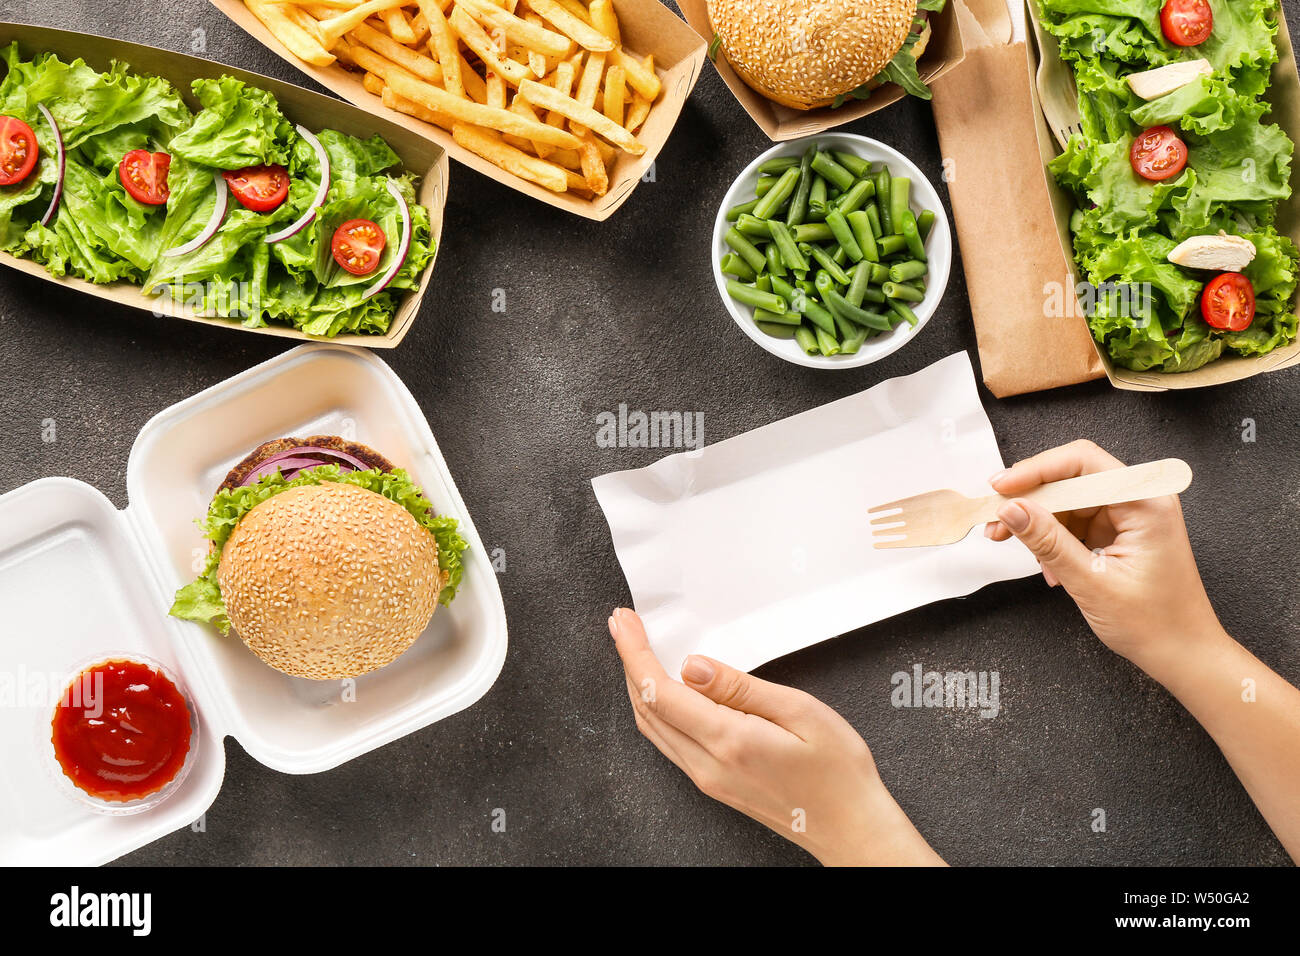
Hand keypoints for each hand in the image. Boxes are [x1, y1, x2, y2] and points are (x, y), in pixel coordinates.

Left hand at [608, 607, 943, 865]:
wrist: (851, 827)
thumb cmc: (838, 771)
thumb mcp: (800, 711)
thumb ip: (740, 688)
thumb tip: (692, 666)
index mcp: (727, 741)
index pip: (659, 691)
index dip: (635, 652)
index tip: (624, 622)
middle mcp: (707, 765)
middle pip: (646, 708)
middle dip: (629, 661)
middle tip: (625, 624)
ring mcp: (707, 779)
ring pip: (652, 727)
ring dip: (638, 684)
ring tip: (637, 649)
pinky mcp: (713, 784)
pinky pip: (669, 741)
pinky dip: (655, 708)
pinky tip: (663, 689)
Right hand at [984, 440, 1223, 664]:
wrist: (1182, 652)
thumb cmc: (1156, 624)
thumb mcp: (1091, 583)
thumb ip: (1048, 542)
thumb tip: (1012, 510)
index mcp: (1146, 503)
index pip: (1082, 462)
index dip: (1036, 470)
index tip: (1002, 487)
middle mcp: (1141, 499)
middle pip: (1071, 478)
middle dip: (1032, 499)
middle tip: (998, 520)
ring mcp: (1130, 514)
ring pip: (1069, 500)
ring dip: (1040, 522)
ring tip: (1023, 551)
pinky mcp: (1120, 529)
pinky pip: (1076, 519)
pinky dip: (1055, 538)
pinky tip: (1047, 562)